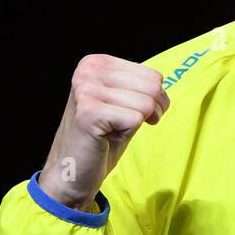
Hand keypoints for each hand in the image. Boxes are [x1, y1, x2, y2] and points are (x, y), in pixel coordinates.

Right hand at [38, 54, 168, 208]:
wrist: (72, 171)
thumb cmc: (101, 138)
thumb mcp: (122, 102)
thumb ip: (139, 86)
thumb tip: (162, 83)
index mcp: (96, 62)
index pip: (153, 76)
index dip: (153, 102)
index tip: (130, 114)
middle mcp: (88, 71)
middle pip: (153, 87)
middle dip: (148, 112)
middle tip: (123, 125)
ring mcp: (86, 90)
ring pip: (146, 104)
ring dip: (134, 124)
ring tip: (110, 130)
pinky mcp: (89, 112)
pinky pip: (135, 119)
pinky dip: (126, 134)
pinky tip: (106, 137)